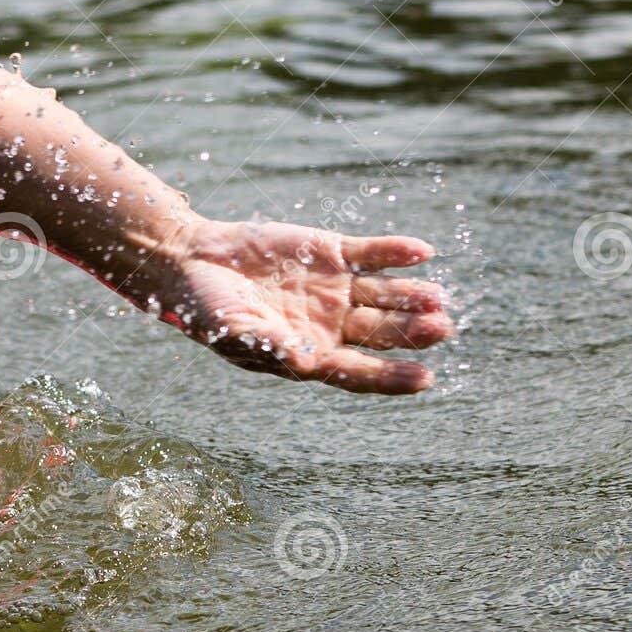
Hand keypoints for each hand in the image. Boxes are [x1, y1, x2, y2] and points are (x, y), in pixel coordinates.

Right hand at [157, 218, 451, 393]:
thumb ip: (270, 345)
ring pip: (384, 295)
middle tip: (439, 328)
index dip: (392, 377)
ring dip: (411, 295)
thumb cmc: (206, 309)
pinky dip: (396, 252)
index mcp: (308, 352)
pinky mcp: (331, 253)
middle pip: (381, 333)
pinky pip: (371, 254)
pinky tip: (421, 252)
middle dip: (411, 332)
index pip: (358, 370)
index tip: (425, 379)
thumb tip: (307, 364)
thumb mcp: (232, 331)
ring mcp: (334, 289)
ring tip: (436, 296)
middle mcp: (329, 324)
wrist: (191, 262)